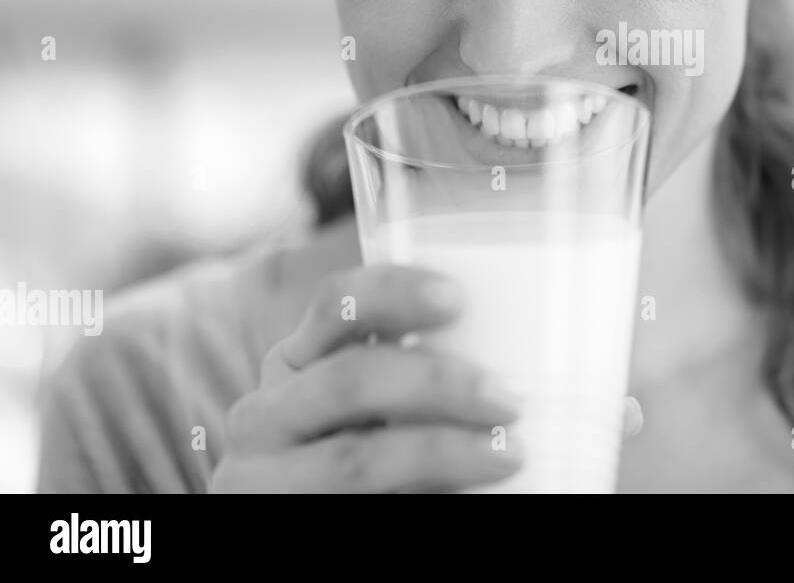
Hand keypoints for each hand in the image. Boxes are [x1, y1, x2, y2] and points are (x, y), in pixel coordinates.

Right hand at [211, 265, 523, 492]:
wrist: (310, 508)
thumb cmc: (358, 447)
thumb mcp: (366, 405)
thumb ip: (411, 378)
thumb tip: (507, 366)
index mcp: (296, 361)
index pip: (335, 305)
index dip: (393, 292)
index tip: (457, 297)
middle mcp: (267, 412)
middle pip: (350, 380)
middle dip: (436, 384)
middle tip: (510, 399)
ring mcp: (267, 476)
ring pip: (355, 458)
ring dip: (440, 453)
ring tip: (506, 455)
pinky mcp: (282, 517)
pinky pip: (357, 504)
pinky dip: (425, 496)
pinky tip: (467, 495)